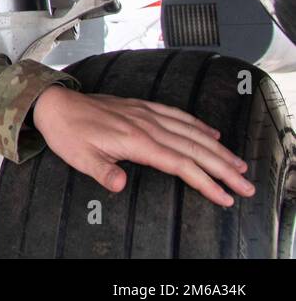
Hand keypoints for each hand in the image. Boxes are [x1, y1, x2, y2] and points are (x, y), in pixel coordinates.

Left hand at [30, 86, 255, 206]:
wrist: (55, 104)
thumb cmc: (67, 132)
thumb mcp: (79, 157)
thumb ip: (103, 172)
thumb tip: (120, 184)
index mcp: (135, 140)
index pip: (180, 164)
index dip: (205, 181)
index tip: (224, 196)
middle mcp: (146, 125)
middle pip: (194, 148)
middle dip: (223, 167)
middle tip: (246, 185)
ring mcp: (145, 114)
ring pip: (190, 131)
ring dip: (217, 147)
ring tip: (238, 163)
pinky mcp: (141, 107)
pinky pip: (176, 115)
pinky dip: (197, 124)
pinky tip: (210, 132)